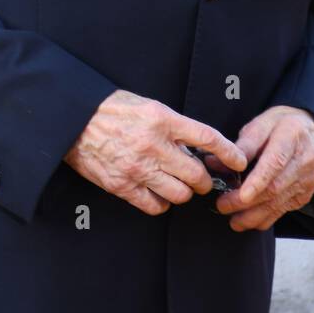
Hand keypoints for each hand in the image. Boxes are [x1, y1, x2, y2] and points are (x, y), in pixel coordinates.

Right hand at [63, 89, 247, 216]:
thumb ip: (172, 126)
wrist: (74, 119)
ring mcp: (138, 168)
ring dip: (183, 192)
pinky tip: (157, 192)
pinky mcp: (122, 186)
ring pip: (180, 195)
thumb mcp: (148, 106)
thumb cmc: (112, 109)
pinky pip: (155, 206)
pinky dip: (161, 203)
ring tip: (177, 185)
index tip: (239, 161)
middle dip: (203, 180)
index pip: (207, 138)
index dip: (228, 152)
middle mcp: (153, 145)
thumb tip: (195, 147)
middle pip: (197, 175)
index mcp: (162, 119)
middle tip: (200, 178)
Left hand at [202, 106, 313, 230]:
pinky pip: (284, 210)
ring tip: (233, 221)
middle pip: (274, 187)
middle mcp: (303, 160)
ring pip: (279, 203)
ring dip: (254, 216)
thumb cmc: (281, 125)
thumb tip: (216, 162)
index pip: (275, 162)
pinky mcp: (306, 193)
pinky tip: (250, 220)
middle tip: (223, 206)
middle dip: (246, 202)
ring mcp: (307, 179)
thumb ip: (242, 145)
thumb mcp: (261, 123)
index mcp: (291, 136)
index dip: (258, 181)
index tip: (242, 195)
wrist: (311, 130)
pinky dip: (266, 218)